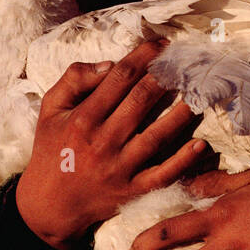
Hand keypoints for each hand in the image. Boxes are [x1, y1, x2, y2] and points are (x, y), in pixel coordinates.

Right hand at [16, 40, 206, 249]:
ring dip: (181, 114)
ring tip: (198, 93)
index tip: (162, 44)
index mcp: (83, 118)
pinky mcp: (132, 191)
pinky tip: (201, 144)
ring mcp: (119, 168)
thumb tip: (109, 64)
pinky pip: (162, 175)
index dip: (144, 57)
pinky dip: (182, 161)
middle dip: (165, 76)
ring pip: (156, 136)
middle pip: (141, 101)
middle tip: (185, 61)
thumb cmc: (52, 149)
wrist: (48, 205)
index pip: (119, 78)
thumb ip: (73, 80)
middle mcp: (102, 141)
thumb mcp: (50, 109)